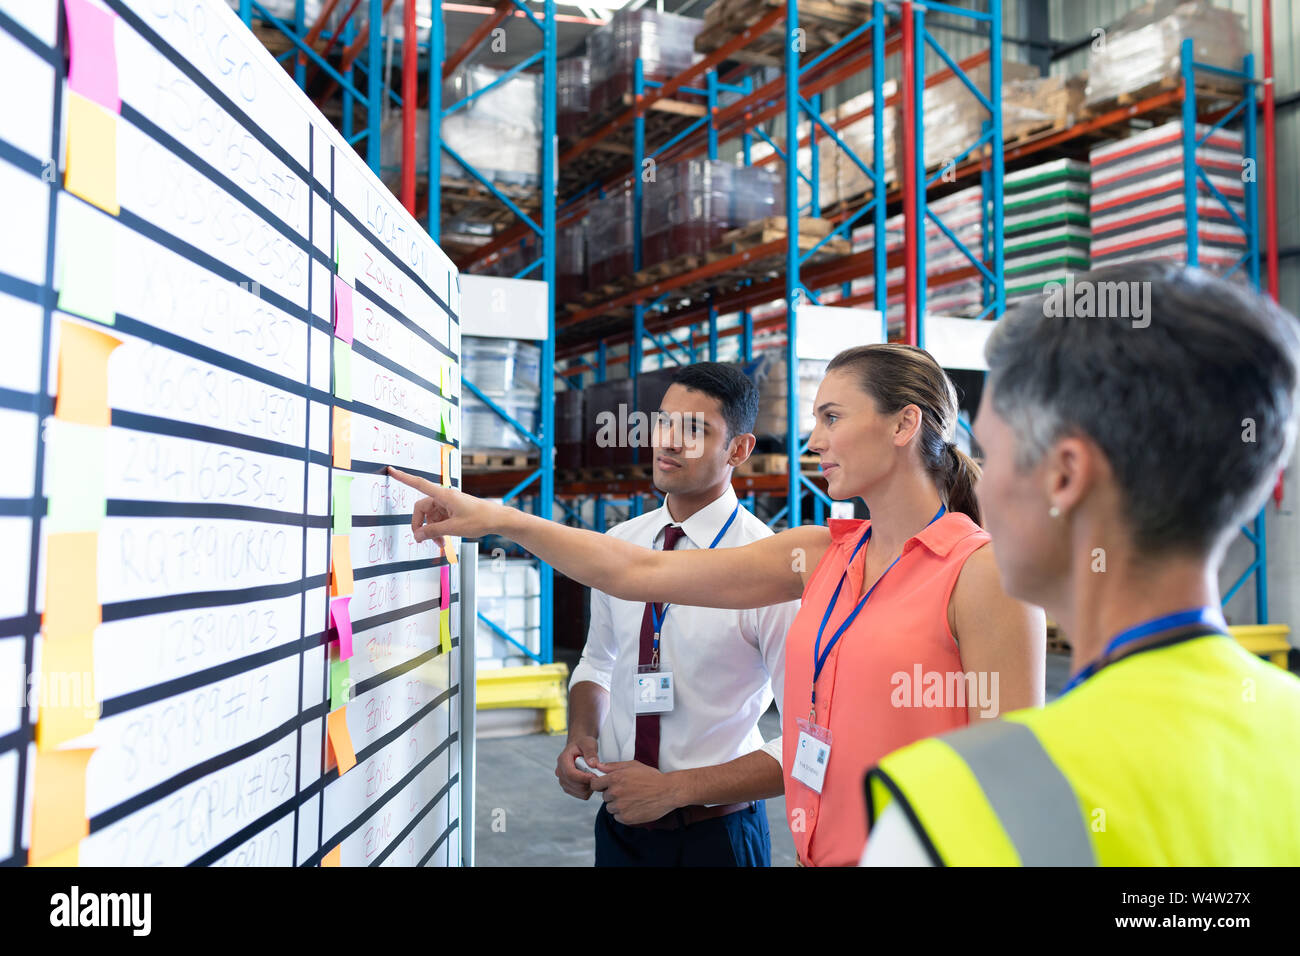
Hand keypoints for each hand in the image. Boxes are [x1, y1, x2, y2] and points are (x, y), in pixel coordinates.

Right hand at [386, 467, 506, 544]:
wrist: (497, 520)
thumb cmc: (480, 519)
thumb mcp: (453, 528)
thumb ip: (433, 531)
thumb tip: (417, 535)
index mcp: (443, 495)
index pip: (419, 484)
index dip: (403, 477)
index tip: (391, 470)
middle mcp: (444, 497)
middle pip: (422, 508)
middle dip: (421, 525)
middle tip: (421, 539)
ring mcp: (448, 504)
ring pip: (431, 517)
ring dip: (431, 530)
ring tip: (440, 544)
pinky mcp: (452, 510)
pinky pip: (439, 519)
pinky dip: (438, 530)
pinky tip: (443, 540)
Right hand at [555, 735, 599, 799]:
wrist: (578, 748)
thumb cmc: (582, 744)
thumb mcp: (588, 743)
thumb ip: (590, 752)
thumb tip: (593, 764)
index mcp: (563, 760)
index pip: (570, 774)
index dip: (583, 778)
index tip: (594, 776)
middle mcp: (560, 772)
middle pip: (574, 785)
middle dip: (588, 782)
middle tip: (597, 775)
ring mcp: (563, 781)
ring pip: (578, 792)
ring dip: (589, 787)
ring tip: (593, 776)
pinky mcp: (569, 787)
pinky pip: (580, 795)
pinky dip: (588, 791)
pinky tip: (591, 781)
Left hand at [589, 760, 682, 824]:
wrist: (667, 791)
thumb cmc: (651, 777)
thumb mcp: (632, 765)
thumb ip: (613, 766)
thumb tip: (598, 767)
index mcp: (615, 778)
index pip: (594, 784)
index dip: (599, 784)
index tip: (604, 786)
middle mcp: (615, 793)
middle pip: (604, 797)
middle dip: (613, 794)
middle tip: (627, 791)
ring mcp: (620, 806)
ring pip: (610, 808)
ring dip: (618, 805)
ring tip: (632, 799)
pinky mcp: (626, 818)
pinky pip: (617, 817)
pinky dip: (624, 814)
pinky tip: (635, 807)